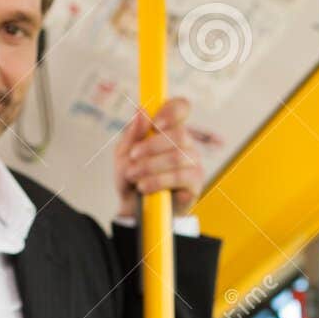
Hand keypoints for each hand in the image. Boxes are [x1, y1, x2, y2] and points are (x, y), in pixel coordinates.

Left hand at [114, 96, 204, 216]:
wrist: (133, 210)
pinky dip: (158, 182)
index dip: (171, 111)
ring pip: (178, 157)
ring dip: (150, 167)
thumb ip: (132, 134)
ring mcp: (193, 165)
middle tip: (133, 157)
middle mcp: (186, 145)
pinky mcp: (195, 186)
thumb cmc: (131, 178)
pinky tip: (145, 188)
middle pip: (179, 134)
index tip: (155, 124)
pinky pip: (181, 179)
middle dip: (152, 146)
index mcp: (169, 130)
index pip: (182, 108)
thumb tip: (141, 111)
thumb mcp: (123, 154)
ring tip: (134, 177)